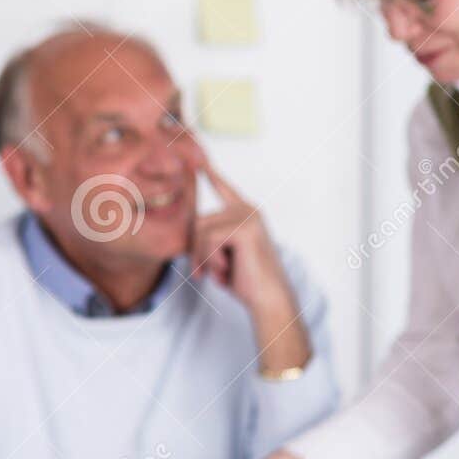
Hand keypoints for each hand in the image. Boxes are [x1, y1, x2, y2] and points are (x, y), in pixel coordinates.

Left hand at [188, 164, 309, 372]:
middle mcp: (247, 209)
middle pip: (198, 221)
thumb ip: (209, 239)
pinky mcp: (244, 227)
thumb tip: (190, 230)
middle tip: (202, 273)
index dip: (211, 174)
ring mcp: (247, 216)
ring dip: (202, 257)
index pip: (224, 188)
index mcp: (244, 213)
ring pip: (201, 231)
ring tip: (217, 273)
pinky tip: (225, 270)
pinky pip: (208, 240)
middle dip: (195, 250)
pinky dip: (210, 260)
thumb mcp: (221, 255)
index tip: (198, 159)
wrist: (269, 299)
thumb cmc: (245, 281)